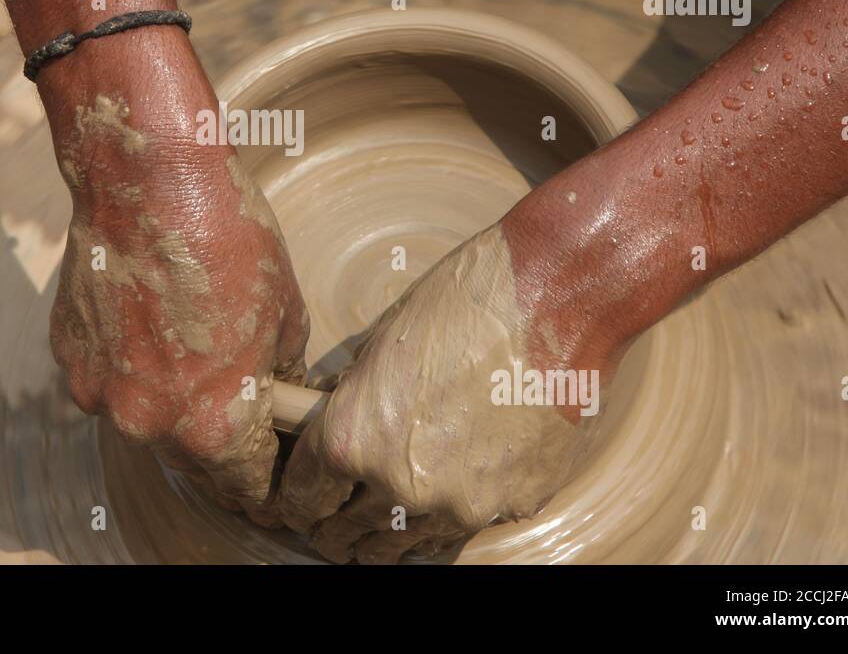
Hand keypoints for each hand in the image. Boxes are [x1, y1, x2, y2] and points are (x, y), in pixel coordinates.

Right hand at [48, 91, 308, 517]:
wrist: (149, 182)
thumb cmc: (228, 241)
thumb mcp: (286, 313)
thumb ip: (279, 373)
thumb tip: (278, 392)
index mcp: (213, 425)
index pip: (246, 485)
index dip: (265, 472)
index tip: (269, 457)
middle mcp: (150, 424)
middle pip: (190, 458)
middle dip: (214, 433)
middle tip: (229, 387)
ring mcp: (100, 392)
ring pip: (143, 416)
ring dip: (165, 396)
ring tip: (183, 338)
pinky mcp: (69, 357)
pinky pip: (106, 377)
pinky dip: (126, 361)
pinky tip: (145, 314)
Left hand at [279, 223, 604, 562]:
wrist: (551, 302)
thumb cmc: (462, 305)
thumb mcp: (379, 345)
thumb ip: (353, 400)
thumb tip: (331, 422)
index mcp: (353, 440)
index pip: (303, 498)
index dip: (296, 505)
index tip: (300, 510)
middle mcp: (399, 485)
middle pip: (349, 531)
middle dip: (336, 530)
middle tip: (333, 532)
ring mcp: (460, 504)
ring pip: (408, 544)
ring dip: (388, 541)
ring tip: (379, 542)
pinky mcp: (513, 504)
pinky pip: (470, 523)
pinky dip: (455, 515)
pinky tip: (450, 499)